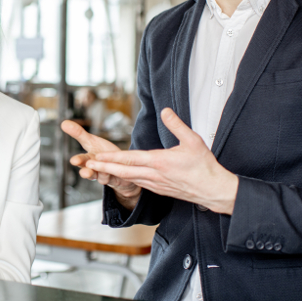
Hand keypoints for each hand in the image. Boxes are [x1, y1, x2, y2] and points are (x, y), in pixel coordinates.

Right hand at [62, 120, 141, 203]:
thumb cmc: (103, 152)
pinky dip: (114, 175)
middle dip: (87, 172)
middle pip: (89, 171)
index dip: (78, 160)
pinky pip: (115, 179)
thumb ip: (78, 133)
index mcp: (88, 159)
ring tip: (104, 170)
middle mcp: (95, 169)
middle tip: (86, 172)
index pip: (81, 160)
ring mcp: (104, 175)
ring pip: (101, 178)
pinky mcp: (115, 179)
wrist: (120, 164)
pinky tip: (114, 171)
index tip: (74, 161)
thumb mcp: (91, 141)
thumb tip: (63, 123)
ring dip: (102, 174)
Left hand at [85, 108, 238, 213]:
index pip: (131, 159)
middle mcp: (154, 175)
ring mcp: (156, 184)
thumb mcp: (193, 140)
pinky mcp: (159, 189)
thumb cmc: (204, 166)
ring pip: (128, 178)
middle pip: (124, 171)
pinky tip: (119, 175)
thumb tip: (165, 111)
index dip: (112, 157)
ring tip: (97, 169)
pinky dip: (125, 179)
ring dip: (111, 173)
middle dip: (105, 167)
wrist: (212, 190)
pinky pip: (138, 183)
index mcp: (160, 162)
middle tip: (88, 164)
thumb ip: (177, 125)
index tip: (98, 156)